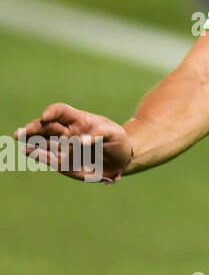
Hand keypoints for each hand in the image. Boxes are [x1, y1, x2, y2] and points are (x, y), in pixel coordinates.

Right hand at [15, 105, 132, 182]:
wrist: (120, 159)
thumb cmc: (117, 140)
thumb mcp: (114, 133)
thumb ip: (99, 134)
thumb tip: (80, 140)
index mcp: (78, 120)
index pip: (61, 112)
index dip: (52, 112)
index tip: (46, 116)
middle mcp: (66, 132)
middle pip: (46, 127)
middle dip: (33, 128)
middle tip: (22, 132)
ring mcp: (62, 147)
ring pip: (42, 142)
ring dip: (31, 142)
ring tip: (22, 143)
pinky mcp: (62, 162)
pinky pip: (48, 158)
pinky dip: (38, 155)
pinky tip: (29, 152)